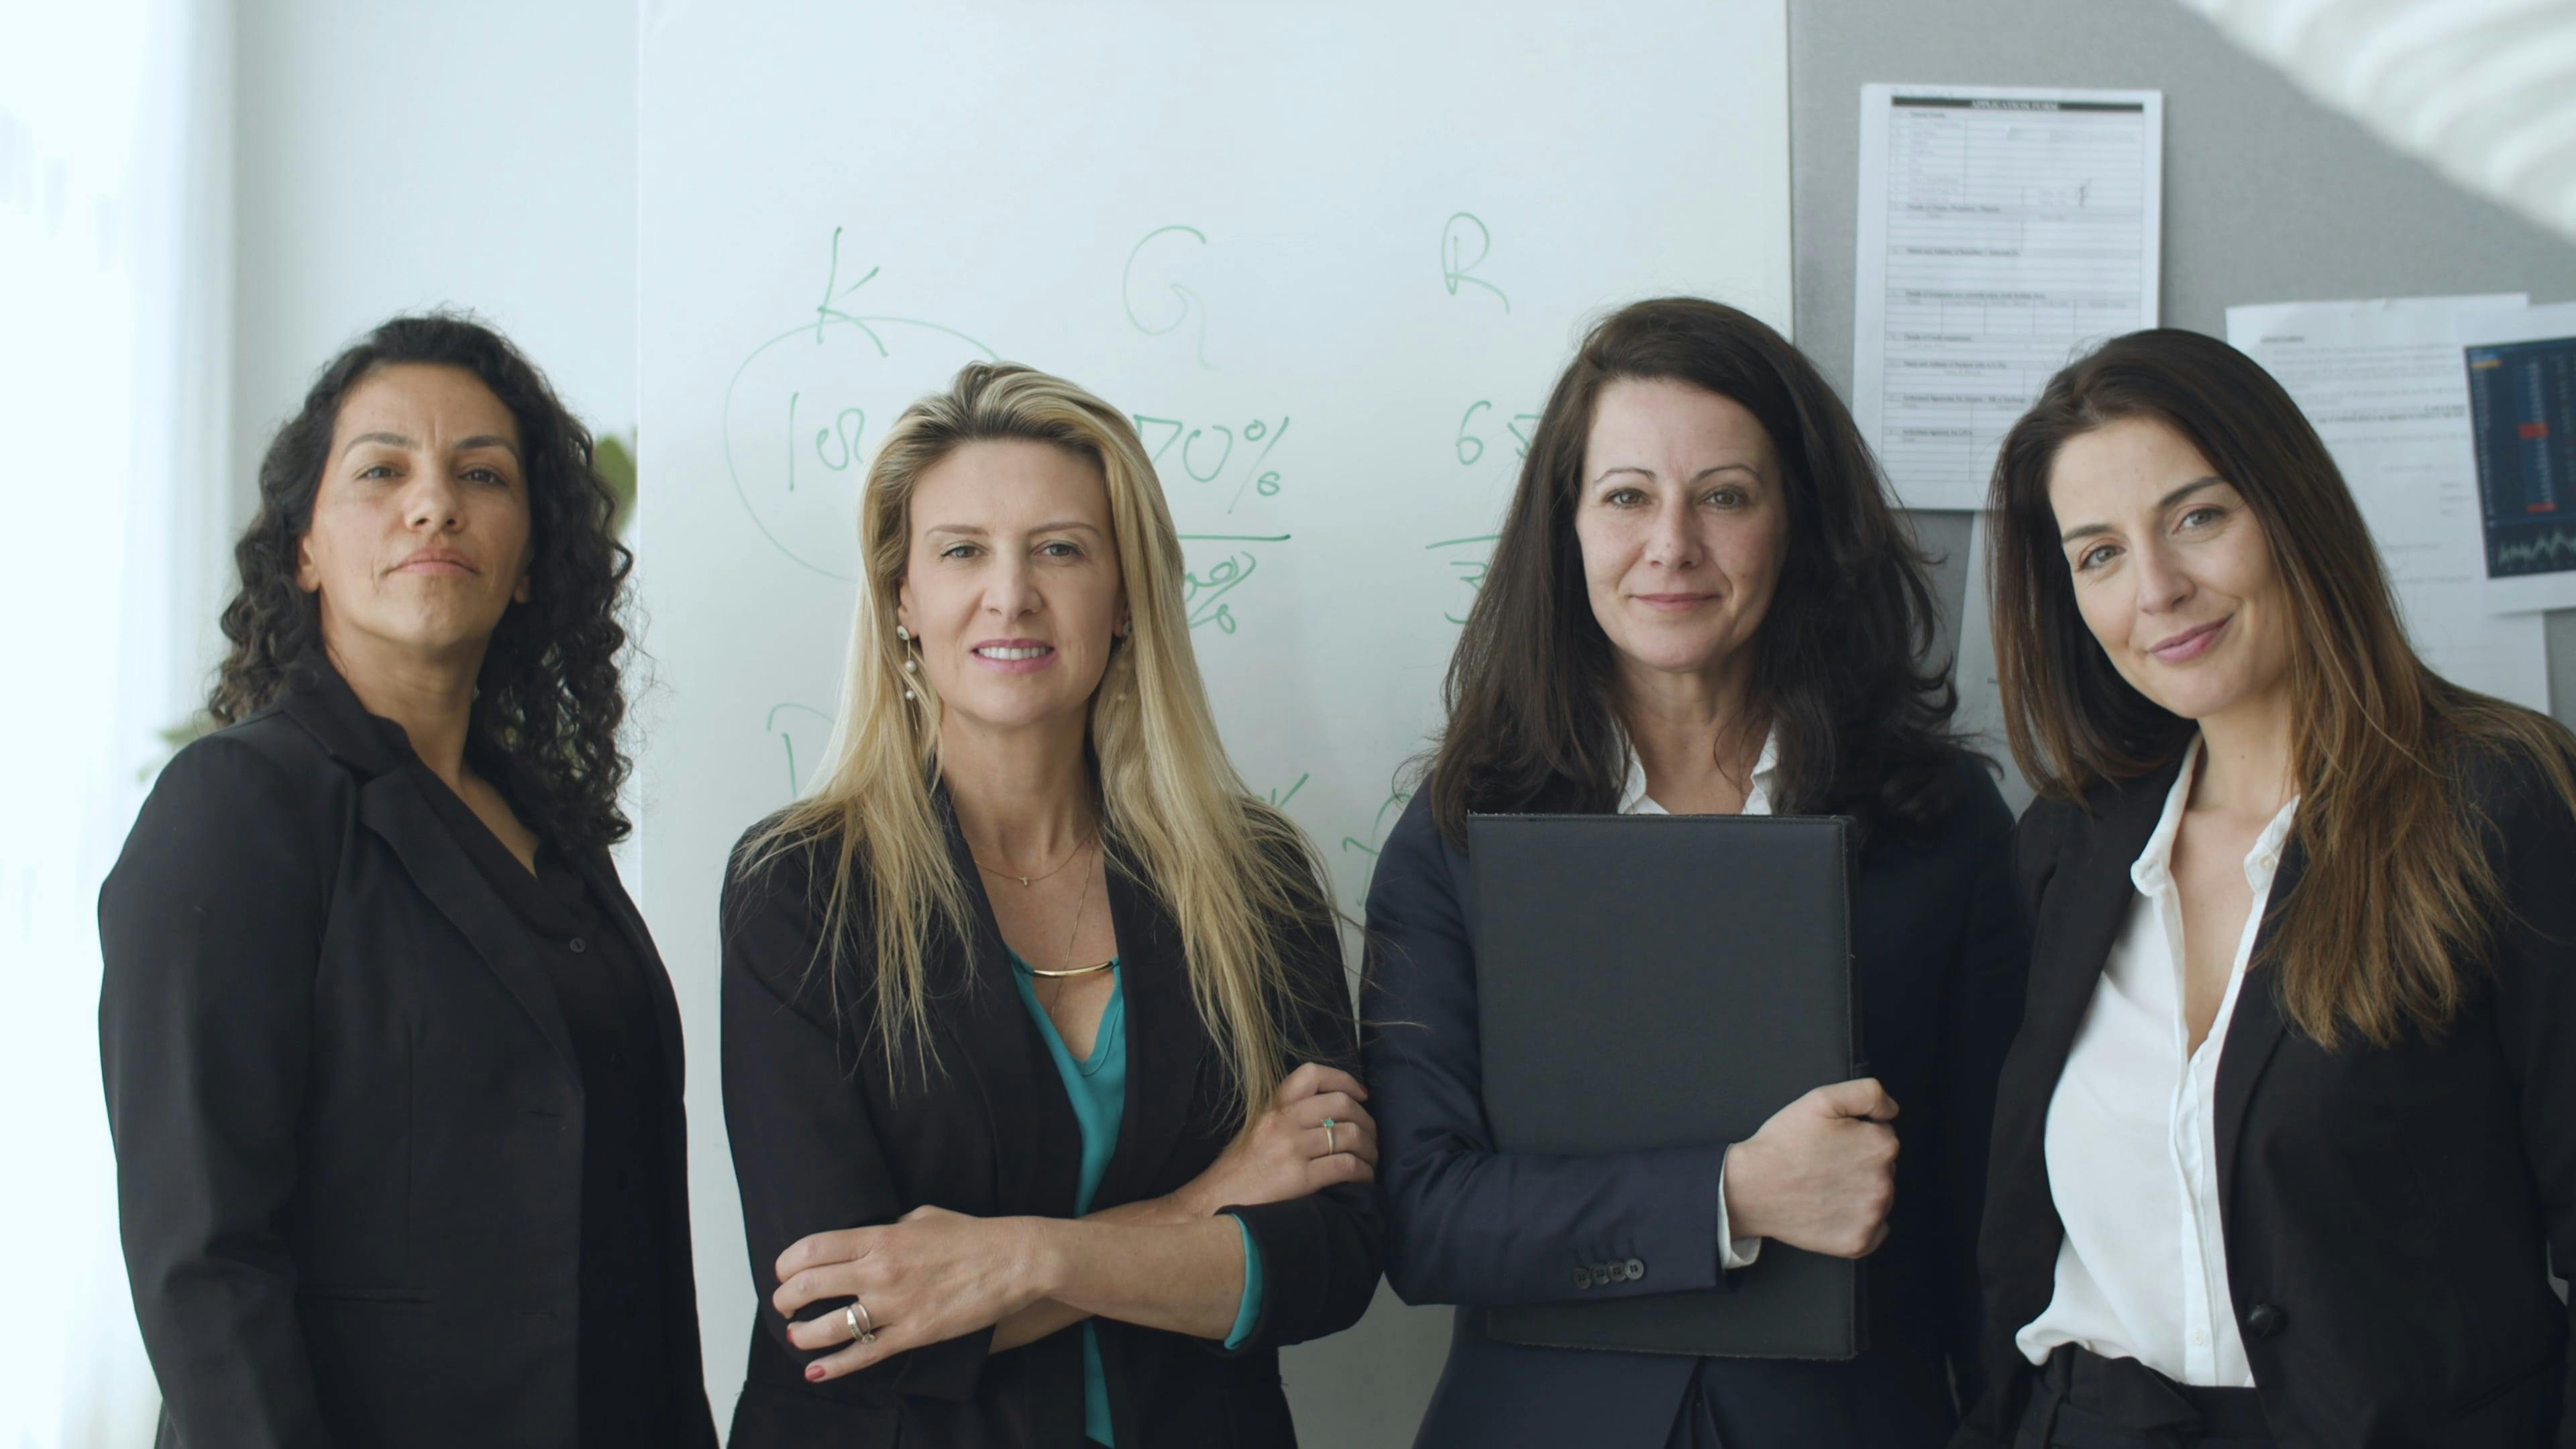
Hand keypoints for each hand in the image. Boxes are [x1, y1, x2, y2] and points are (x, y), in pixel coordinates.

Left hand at [774, 1205, 1047, 1381]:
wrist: (1013, 1260)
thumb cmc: (970, 1235)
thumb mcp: (922, 1217)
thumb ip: (887, 1228)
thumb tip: (865, 1240)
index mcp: (880, 1236)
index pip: (811, 1249)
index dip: (786, 1263)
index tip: (783, 1271)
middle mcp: (880, 1270)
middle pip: (808, 1286)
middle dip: (785, 1299)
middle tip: (785, 1304)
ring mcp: (895, 1305)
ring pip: (828, 1326)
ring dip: (802, 1333)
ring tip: (797, 1334)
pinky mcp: (912, 1334)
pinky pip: (862, 1355)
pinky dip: (833, 1367)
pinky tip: (815, 1371)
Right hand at [1172, 1062, 1377, 1216]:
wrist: (1212, 1204)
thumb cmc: (1238, 1172)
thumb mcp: (1256, 1131)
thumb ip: (1287, 1119)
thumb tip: (1332, 1119)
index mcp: (1272, 1107)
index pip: (1312, 1074)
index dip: (1344, 1080)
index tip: (1361, 1095)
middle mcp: (1282, 1121)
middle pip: (1341, 1104)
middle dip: (1366, 1120)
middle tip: (1372, 1137)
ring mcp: (1290, 1148)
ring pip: (1349, 1134)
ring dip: (1369, 1149)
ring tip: (1370, 1161)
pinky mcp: (1298, 1177)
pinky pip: (1346, 1166)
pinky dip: (1363, 1172)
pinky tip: (1362, 1179)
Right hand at [1721, 1078, 1898, 1258]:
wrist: (1750, 1187)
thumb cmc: (1783, 1143)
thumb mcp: (1821, 1099)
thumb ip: (1867, 1093)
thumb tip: (1892, 1110)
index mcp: (1882, 1146)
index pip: (1883, 1135)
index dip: (1855, 1134)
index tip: (1830, 1142)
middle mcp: (1885, 1184)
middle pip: (1884, 1168)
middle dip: (1860, 1163)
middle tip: (1824, 1163)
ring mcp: (1872, 1217)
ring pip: (1879, 1197)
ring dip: (1859, 1191)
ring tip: (1824, 1186)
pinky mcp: (1858, 1243)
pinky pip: (1875, 1230)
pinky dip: (1858, 1221)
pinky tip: (1832, 1209)